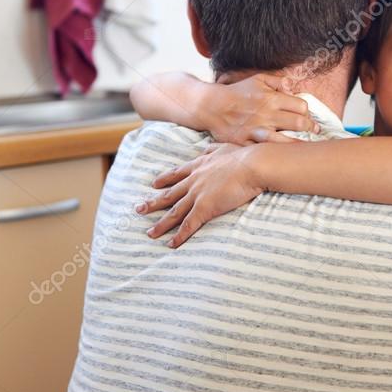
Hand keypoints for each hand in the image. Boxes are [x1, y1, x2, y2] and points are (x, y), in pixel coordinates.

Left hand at [135, 143, 263, 247]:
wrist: (252, 165)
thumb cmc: (244, 156)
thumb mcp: (225, 147)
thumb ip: (213, 149)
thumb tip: (207, 147)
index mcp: (200, 165)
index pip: (177, 174)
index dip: (165, 180)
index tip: (154, 184)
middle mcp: (194, 181)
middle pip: (170, 194)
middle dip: (153, 203)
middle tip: (139, 209)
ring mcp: (197, 195)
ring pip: (175, 212)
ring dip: (161, 224)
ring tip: (149, 233)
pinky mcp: (205, 208)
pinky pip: (189, 225)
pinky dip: (179, 236)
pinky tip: (170, 244)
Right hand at [201, 73, 317, 144]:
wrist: (211, 105)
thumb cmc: (236, 92)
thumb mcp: (257, 79)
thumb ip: (277, 81)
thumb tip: (293, 86)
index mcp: (271, 98)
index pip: (301, 106)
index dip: (308, 112)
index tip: (308, 117)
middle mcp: (267, 114)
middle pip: (298, 123)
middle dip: (310, 128)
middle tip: (314, 131)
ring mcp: (256, 130)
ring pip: (285, 141)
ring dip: (298, 144)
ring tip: (305, 147)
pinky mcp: (246, 142)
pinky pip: (264, 151)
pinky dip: (275, 154)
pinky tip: (283, 157)